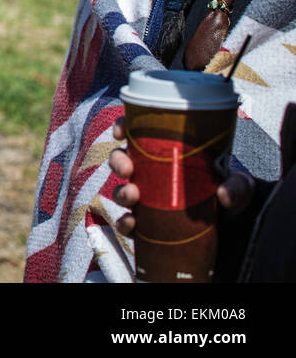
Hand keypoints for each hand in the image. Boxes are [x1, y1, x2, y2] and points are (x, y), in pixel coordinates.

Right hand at [108, 116, 254, 235]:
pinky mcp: (149, 225)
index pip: (138, 134)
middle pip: (122, 160)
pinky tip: (131, 224)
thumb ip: (237, 186)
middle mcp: (153, 175)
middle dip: (117, 161)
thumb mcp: (240, 185)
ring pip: (121, 190)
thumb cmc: (233, 196)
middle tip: (127, 168)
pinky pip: (127, 223)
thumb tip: (224, 194)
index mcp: (168, 155)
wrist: (236, 230)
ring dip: (121, 191)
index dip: (122, 127)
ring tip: (132, 195)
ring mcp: (149, 200)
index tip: (120, 132)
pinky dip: (124, 223)